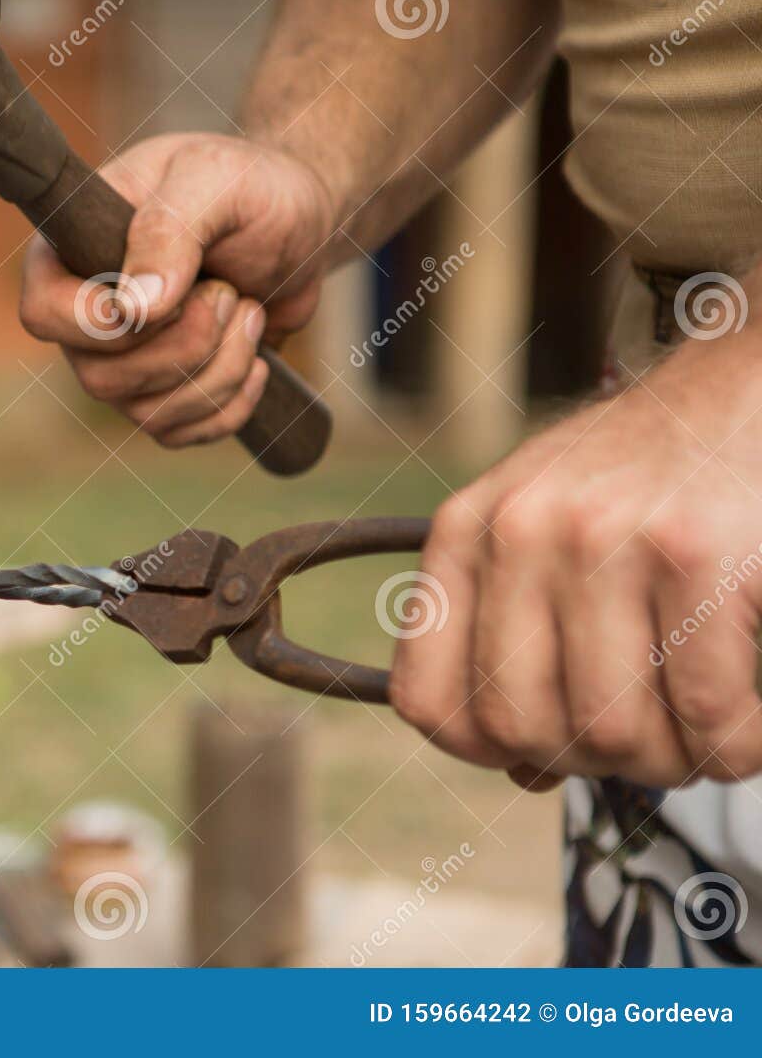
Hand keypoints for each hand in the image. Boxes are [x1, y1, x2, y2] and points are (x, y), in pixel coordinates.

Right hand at [19, 133, 337, 447]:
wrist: (297, 222)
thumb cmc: (247, 187)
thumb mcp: (213, 180)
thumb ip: (168, 231)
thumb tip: (134, 308)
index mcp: (71, 252)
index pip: (43, 314)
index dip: (99, 323)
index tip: (171, 296)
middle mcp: (84, 317)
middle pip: (101, 377)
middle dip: (184, 345)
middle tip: (227, 292)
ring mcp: (121, 364)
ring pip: (146, 413)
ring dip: (219, 370)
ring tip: (249, 310)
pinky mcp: (164, 396)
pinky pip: (180, 432)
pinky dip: (231, 404)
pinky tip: (257, 355)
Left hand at [390, 329, 761, 789]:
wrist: (745, 388)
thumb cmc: (646, 478)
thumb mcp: (543, 527)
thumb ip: (515, 633)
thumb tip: (520, 770)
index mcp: (467, 532)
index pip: (429, 698)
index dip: (486, 750)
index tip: (541, 751)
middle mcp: (520, 532)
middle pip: (523, 727)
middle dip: (592, 761)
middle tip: (647, 743)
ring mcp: (604, 540)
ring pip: (613, 731)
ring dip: (671, 760)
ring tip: (702, 731)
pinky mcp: (698, 553)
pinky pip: (708, 713)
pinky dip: (738, 746)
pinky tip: (750, 721)